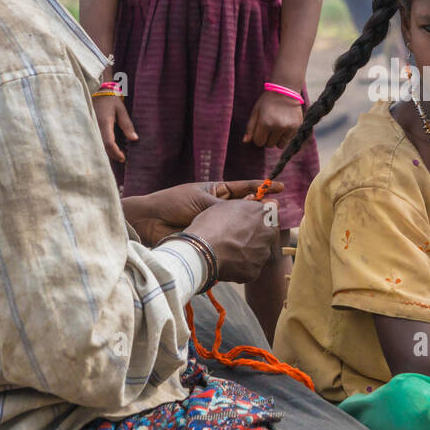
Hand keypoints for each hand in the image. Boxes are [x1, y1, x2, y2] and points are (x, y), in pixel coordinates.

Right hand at [94, 94, 136, 163]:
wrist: (97, 92)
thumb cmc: (111, 100)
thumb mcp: (121, 110)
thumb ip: (127, 125)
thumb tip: (134, 139)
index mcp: (104, 123)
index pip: (109, 143)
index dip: (116, 152)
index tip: (124, 158)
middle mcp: (96, 128)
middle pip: (103, 147)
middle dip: (113, 155)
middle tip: (124, 158)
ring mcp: (92, 128)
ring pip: (100, 145)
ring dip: (109, 151)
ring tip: (120, 154)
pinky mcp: (92, 128)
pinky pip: (98, 140)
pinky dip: (106, 146)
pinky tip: (113, 147)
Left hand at [123, 180, 282, 245]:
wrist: (150, 223)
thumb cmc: (172, 203)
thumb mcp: (202, 199)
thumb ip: (225, 206)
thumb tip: (249, 210)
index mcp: (216, 191)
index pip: (244, 188)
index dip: (261, 188)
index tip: (279, 187)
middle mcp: (218, 207)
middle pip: (245, 207)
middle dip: (260, 208)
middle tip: (275, 210)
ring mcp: (215, 224)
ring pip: (239, 224)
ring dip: (251, 225)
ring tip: (266, 225)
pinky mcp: (211, 239)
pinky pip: (229, 240)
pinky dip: (239, 240)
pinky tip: (251, 241)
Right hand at [185, 191, 281, 283]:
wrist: (202, 249)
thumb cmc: (210, 225)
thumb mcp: (227, 206)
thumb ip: (245, 206)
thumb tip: (255, 204)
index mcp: (261, 213)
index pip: (269, 216)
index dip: (257, 221)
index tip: (247, 225)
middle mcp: (267, 232)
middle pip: (267, 235)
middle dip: (256, 237)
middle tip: (237, 240)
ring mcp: (263, 253)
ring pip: (259, 253)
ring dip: (249, 253)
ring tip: (229, 252)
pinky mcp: (255, 271)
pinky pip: (250, 269)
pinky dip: (242, 268)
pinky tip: (228, 264)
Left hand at [243, 90, 303, 149]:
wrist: (286, 90)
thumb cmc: (267, 101)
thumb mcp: (256, 111)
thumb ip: (250, 127)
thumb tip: (245, 142)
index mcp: (265, 123)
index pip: (259, 142)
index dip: (258, 137)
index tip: (260, 129)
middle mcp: (277, 126)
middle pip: (269, 144)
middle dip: (267, 138)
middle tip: (269, 126)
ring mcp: (288, 127)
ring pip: (279, 145)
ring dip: (276, 139)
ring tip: (276, 128)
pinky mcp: (297, 127)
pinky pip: (288, 140)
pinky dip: (285, 136)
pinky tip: (284, 126)